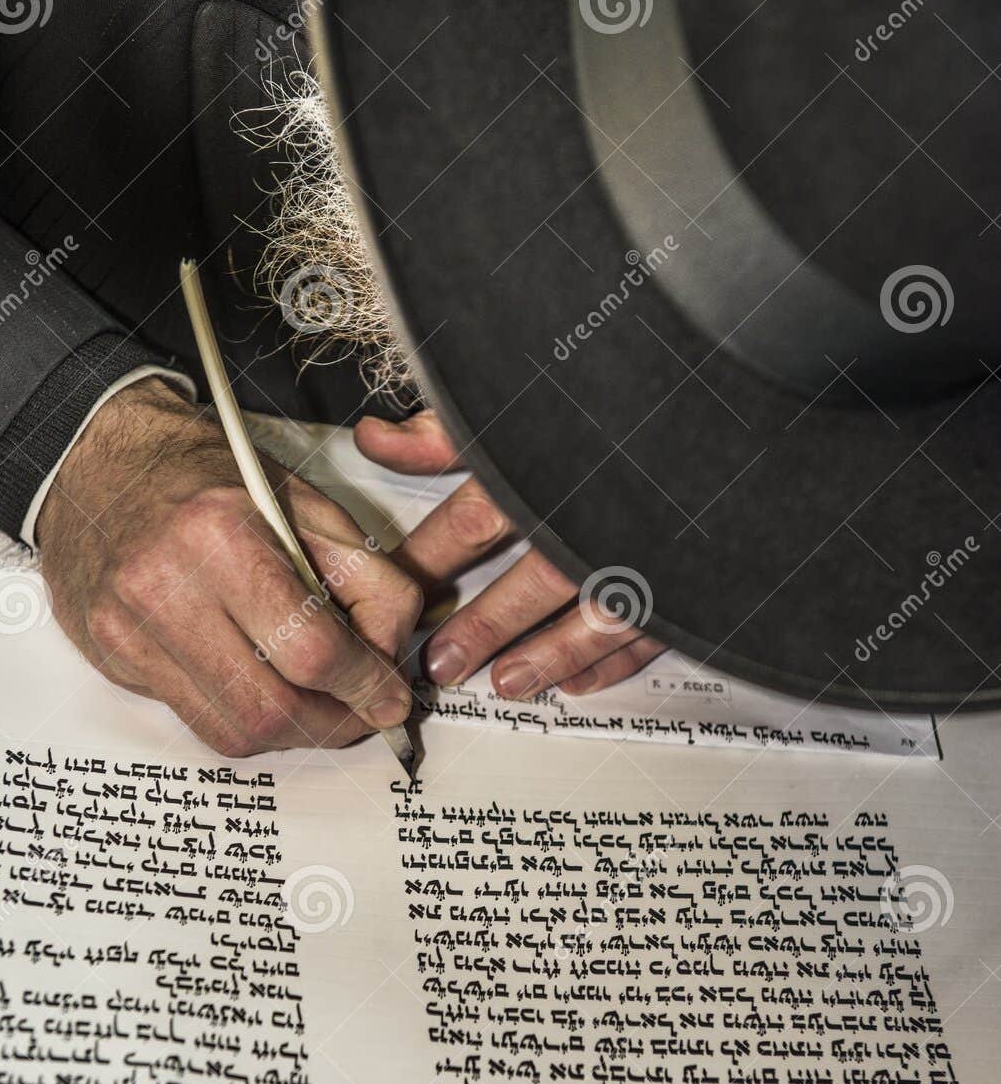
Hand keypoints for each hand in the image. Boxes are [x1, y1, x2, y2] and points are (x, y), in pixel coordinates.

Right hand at [38, 378, 420, 756]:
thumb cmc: (207, 477)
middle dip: (334, 726)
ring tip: (319, 709)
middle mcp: (164, 587)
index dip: (364, 686)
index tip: (390, 697)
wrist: (98, 461)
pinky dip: (244, 721)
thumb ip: (365, 578)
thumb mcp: (305, 504)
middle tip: (363, 715)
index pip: (311, 649)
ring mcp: (128, 629)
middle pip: (271, 708)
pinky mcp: (112, 656)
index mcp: (221, 534)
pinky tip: (264, 691)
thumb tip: (390, 658)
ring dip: (292, 735)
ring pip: (232, 732)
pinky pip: (195, 721)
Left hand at [354, 410, 663, 697]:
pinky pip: (655, 628)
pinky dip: (614, 660)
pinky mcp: (692, 575)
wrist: (708, 404)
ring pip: (598, 616)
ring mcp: (653, 545)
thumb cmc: (610, 406)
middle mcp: (603, 508)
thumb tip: (375, 440)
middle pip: (535, 579)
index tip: (403, 588)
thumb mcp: (519, 401)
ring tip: (507, 682)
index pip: (476, 519)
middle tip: (442, 661)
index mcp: (554, 460)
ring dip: (549, 655)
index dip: (431, 560)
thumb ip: (450, 432)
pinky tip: (576, 681)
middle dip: (484, 626)